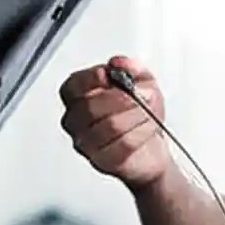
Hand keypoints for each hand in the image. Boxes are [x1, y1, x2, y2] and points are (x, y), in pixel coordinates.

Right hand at [59, 55, 170, 189]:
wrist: (151, 150)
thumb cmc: (141, 114)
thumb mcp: (143, 83)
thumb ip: (133, 68)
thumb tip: (119, 62)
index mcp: (78, 96)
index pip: (73, 86)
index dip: (91, 80)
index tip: (109, 76)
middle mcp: (76, 120)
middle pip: (90, 107)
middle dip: (123, 99)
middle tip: (141, 97)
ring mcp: (85, 143)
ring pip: (108, 126)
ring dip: (136, 116)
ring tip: (148, 113)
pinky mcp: (101, 161)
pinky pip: (121, 146)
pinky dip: (140, 134)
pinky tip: (148, 128)